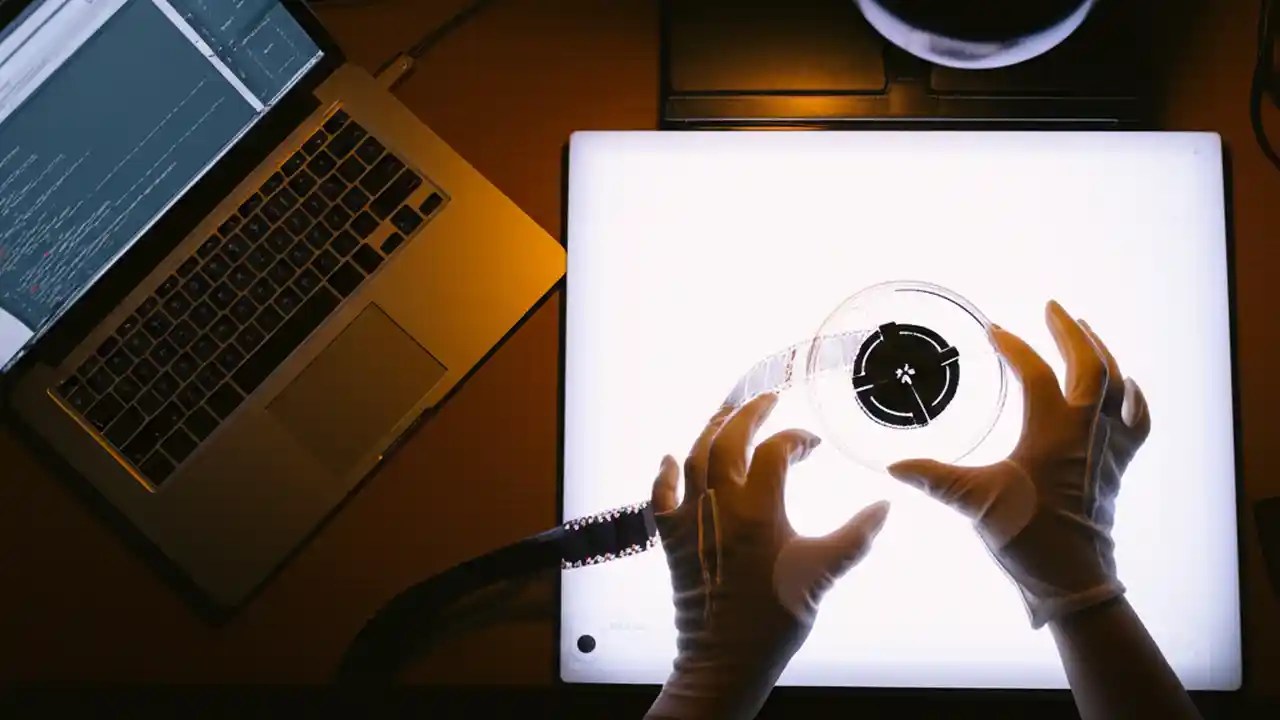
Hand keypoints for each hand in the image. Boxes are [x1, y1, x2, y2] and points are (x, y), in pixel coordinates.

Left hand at [646, 393, 889, 719]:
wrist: (725, 660)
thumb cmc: (776, 618)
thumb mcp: (822, 573)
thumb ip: (855, 536)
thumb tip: (884, 506)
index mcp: (757, 510)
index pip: (775, 452)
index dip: (796, 439)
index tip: (812, 443)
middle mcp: (718, 505)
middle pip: (726, 439)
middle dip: (748, 413)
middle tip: (767, 399)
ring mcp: (689, 519)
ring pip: (693, 457)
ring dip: (710, 430)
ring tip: (726, 414)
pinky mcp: (671, 539)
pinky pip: (660, 495)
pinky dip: (664, 473)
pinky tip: (669, 459)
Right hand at [888, 300, 1150, 627]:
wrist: (1074, 578)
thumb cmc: (1027, 537)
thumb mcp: (975, 502)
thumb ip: (933, 477)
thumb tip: (893, 465)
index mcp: (1052, 430)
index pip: (1034, 372)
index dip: (1014, 346)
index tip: (994, 329)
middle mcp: (1086, 430)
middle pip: (1090, 364)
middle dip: (1070, 332)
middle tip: (1052, 308)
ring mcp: (1108, 446)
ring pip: (1118, 383)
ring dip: (1101, 351)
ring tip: (1085, 330)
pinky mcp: (1118, 465)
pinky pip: (1136, 421)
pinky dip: (1133, 397)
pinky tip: (1126, 387)